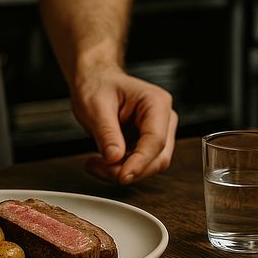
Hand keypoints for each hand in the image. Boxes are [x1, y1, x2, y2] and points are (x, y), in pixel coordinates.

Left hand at [70, 66, 177, 183]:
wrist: (94, 82)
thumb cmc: (98, 85)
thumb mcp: (95, 106)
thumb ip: (106, 133)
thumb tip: (114, 158)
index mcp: (156, 103)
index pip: (156, 140)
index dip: (140, 162)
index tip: (122, 175)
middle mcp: (163, 119)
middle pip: (157, 158)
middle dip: (129, 169)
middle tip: (100, 168)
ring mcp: (157, 133)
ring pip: (149, 166)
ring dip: (121, 171)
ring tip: (95, 163)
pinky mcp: (146, 145)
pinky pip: (138, 165)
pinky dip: (119, 169)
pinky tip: (101, 162)